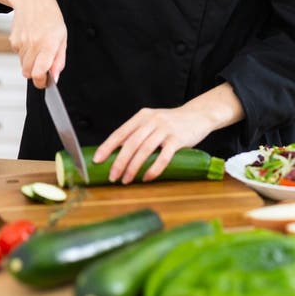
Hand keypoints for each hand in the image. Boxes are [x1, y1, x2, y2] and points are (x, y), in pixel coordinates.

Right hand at [0, 0, 66, 88]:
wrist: (32, 0)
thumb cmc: (50, 18)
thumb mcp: (63, 38)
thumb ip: (59, 60)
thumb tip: (55, 77)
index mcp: (48, 44)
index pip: (39, 72)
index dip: (41, 82)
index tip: (45, 83)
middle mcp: (33, 44)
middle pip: (28, 73)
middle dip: (36, 74)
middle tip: (43, 68)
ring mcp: (21, 42)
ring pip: (23, 65)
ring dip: (30, 63)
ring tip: (38, 48)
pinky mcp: (13, 41)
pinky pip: (18, 56)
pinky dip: (24, 54)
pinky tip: (31, 41)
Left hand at [93, 83, 244, 183]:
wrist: (198, 115)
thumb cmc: (171, 123)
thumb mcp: (153, 122)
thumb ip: (139, 133)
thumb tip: (118, 154)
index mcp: (142, 116)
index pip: (120, 132)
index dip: (107, 147)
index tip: (97, 161)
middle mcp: (152, 121)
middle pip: (130, 143)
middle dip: (119, 162)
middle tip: (112, 177)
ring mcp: (165, 129)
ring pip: (144, 150)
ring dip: (133, 168)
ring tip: (126, 180)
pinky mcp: (178, 139)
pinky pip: (163, 157)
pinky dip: (153, 169)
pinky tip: (147, 178)